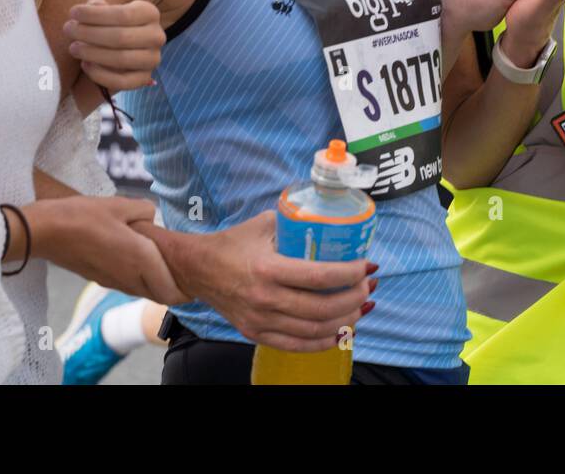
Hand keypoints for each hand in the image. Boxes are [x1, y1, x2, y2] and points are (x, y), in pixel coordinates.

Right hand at [24, 196, 187, 305]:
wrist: (45, 232)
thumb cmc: (83, 216)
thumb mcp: (120, 204)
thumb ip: (145, 211)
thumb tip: (151, 217)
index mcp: (140, 260)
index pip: (170, 290)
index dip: (185, 291)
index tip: (195, 283)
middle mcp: (128, 277)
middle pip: (158, 294)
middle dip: (174, 288)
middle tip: (185, 273)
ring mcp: (112, 281)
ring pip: (142, 291)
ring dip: (156, 283)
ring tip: (165, 265)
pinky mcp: (98, 278)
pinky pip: (127, 285)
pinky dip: (140, 279)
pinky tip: (139, 260)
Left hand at [62, 0, 164, 90]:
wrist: (116, 50)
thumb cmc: (108, 25)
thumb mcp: (105, 12)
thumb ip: (98, 7)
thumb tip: (93, 6)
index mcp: (150, 13)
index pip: (124, 14)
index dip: (96, 14)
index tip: (73, 12)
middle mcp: (156, 36)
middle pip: (121, 37)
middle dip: (89, 33)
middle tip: (68, 30)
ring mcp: (153, 59)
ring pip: (121, 59)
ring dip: (92, 53)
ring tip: (73, 47)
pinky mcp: (144, 79)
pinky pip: (122, 81)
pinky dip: (100, 74)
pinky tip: (84, 64)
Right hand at [137, 212, 373, 351]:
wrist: (195, 270)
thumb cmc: (233, 243)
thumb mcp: (265, 224)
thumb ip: (296, 222)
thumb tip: (331, 218)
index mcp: (268, 269)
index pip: (320, 276)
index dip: (350, 274)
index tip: (368, 265)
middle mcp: (265, 299)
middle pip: (322, 308)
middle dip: (354, 298)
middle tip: (369, 285)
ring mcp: (260, 321)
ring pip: (313, 330)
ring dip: (345, 321)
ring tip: (362, 307)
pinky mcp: (256, 334)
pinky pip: (297, 345)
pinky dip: (324, 342)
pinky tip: (343, 332)